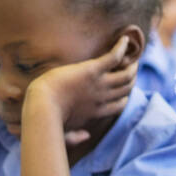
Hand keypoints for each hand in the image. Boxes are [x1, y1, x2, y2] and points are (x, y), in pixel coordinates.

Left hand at [24, 36, 138, 145]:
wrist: (42, 106)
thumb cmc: (48, 120)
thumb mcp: (63, 132)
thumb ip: (75, 137)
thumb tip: (86, 136)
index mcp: (95, 112)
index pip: (119, 105)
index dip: (125, 97)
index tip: (126, 90)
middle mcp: (102, 97)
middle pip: (126, 88)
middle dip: (131, 78)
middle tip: (132, 68)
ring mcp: (99, 83)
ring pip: (126, 74)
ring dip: (131, 64)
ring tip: (132, 56)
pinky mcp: (93, 70)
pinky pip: (114, 57)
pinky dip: (121, 47)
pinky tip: (124, 39)